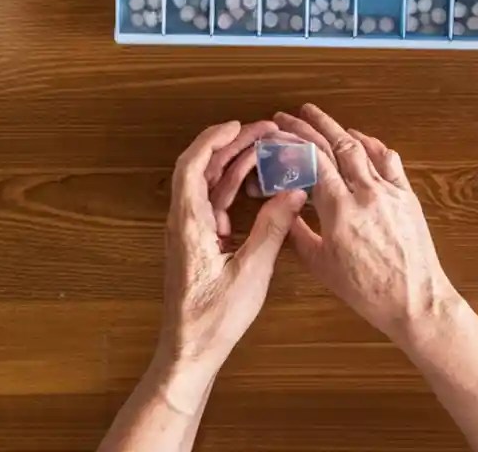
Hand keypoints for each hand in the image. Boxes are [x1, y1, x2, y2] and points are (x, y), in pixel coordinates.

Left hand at [159, 120, 305, 380]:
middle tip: (264, 132)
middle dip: (232, 146)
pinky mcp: (198, 244)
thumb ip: (272, 228)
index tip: (240, 125)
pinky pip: (214, 205)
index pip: (193, 166)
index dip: (213, 139)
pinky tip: (256, 185)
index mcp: (189, 224)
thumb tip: (293, 193)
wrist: (190, 351)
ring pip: (209, 186)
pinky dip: (234, 189)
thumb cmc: (213, 318)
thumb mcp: (251, 272)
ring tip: (266, 150)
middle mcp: (184, 223)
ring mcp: (189, 233)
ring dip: (234, 166)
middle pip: (202, 169)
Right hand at [275, 104, 460, 343]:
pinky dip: (372, 144)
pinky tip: (360, 139)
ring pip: (362, 148)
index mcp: (340, 210)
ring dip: (339, 129)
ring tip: (321, 119)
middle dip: (312, 125)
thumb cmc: (367, 290)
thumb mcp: (321, 266)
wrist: (415, 301)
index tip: (279, 130)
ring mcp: (389, 192)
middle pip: (336, 145)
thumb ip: (299, 232)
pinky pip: (389, 160)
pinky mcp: (407, 196)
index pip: (314, 160)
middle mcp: (366, 193)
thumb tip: (284, 210)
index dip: (294, 140)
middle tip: (293, 114)